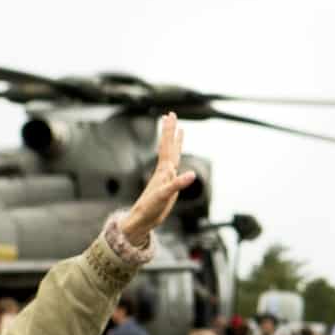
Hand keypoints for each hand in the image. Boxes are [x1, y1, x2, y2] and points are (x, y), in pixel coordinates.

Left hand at [121, 113, 196, 246]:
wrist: (142, 219)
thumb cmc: (150, 208)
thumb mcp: (165, 195)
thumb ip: (178, 184)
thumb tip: (192, 174)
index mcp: (164, 170)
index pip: (168, 145)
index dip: (170, 131)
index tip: (171, 116)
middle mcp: (164, 170)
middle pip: (168, 145)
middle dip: (170, 130)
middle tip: (171, 114)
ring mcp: (165, 176)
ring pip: (170, 153)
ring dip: (174, 141)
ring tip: (178, 130)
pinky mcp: (167, 183)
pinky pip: (173, 164)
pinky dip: (176, 157)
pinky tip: (178, 156)